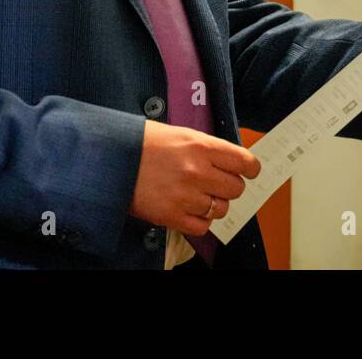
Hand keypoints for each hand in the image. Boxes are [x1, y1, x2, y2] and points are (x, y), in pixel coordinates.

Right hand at [128, 120, 260, 236]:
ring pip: (221, 209)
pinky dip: (200, 220)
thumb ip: (207, 148)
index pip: (244, 162)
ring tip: (197, 195)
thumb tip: (230, 162)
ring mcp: (186, 196)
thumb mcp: (180, 134)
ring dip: (213, 204)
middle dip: (229, 187)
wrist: (112, 159)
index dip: (250, 169)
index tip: (248, 171)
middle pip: (236, 189)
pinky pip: (203, 226)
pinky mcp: (173, 216)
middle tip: (215, 183)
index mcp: (201, 146)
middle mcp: (198, 172)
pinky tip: (189, 209)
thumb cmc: (144, 143)